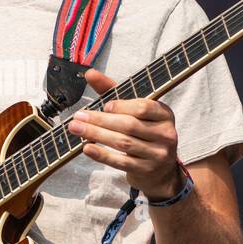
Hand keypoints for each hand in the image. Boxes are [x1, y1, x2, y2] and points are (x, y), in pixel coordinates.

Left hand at [67, 68, 182, 199]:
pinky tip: (87, 148)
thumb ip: (113, 91)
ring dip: (96, 135)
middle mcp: (166, 133)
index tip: (104, 106)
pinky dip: (102, 155)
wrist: (160, 171)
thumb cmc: (143, 132)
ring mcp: (158, 154)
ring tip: (76, 129)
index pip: (144, 107)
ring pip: (123, 143)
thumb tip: (90, 73)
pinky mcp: (147, 170)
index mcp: (164, 114)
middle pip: (129, 125)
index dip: (122, 106)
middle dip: (100, 120)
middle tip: (78, 117)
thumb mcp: (134, 110)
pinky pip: (121, 162)